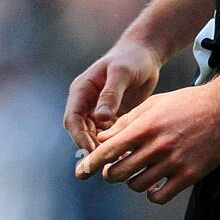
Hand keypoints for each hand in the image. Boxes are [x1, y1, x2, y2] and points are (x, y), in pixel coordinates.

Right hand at [63, 38, 163, 154]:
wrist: (146, 53)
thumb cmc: (132, 58)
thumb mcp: (122, 73)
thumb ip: (111, 94)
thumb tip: (101, 118)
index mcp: (82, 90)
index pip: (73, 119)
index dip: (79, 137)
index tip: (91, 152)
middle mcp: (87, 103)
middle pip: (82, 132)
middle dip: (90, 149)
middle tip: (102, 165)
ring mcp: (99, 111)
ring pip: (95, 137)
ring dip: (103, 150)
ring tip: (117, 164)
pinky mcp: (113, 117)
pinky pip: (110, 135)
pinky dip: (116, 146)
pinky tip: (128, 157)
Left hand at [73, 84, 219, 203]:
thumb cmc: (186, 103)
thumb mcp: (154, 104)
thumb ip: (127, 122)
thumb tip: (103, 138)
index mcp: (145, 126)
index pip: (108, 150)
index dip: (91, 163)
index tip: (81, 172)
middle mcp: (157, 145)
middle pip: (118, 173)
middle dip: (111, 173)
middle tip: (115, 169)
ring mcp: (173, 162)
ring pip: (136, 185)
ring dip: (132, 181)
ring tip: (140, 171)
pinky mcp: (188, 175)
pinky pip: (159, 196)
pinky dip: (152, 193)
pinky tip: (155, 184)